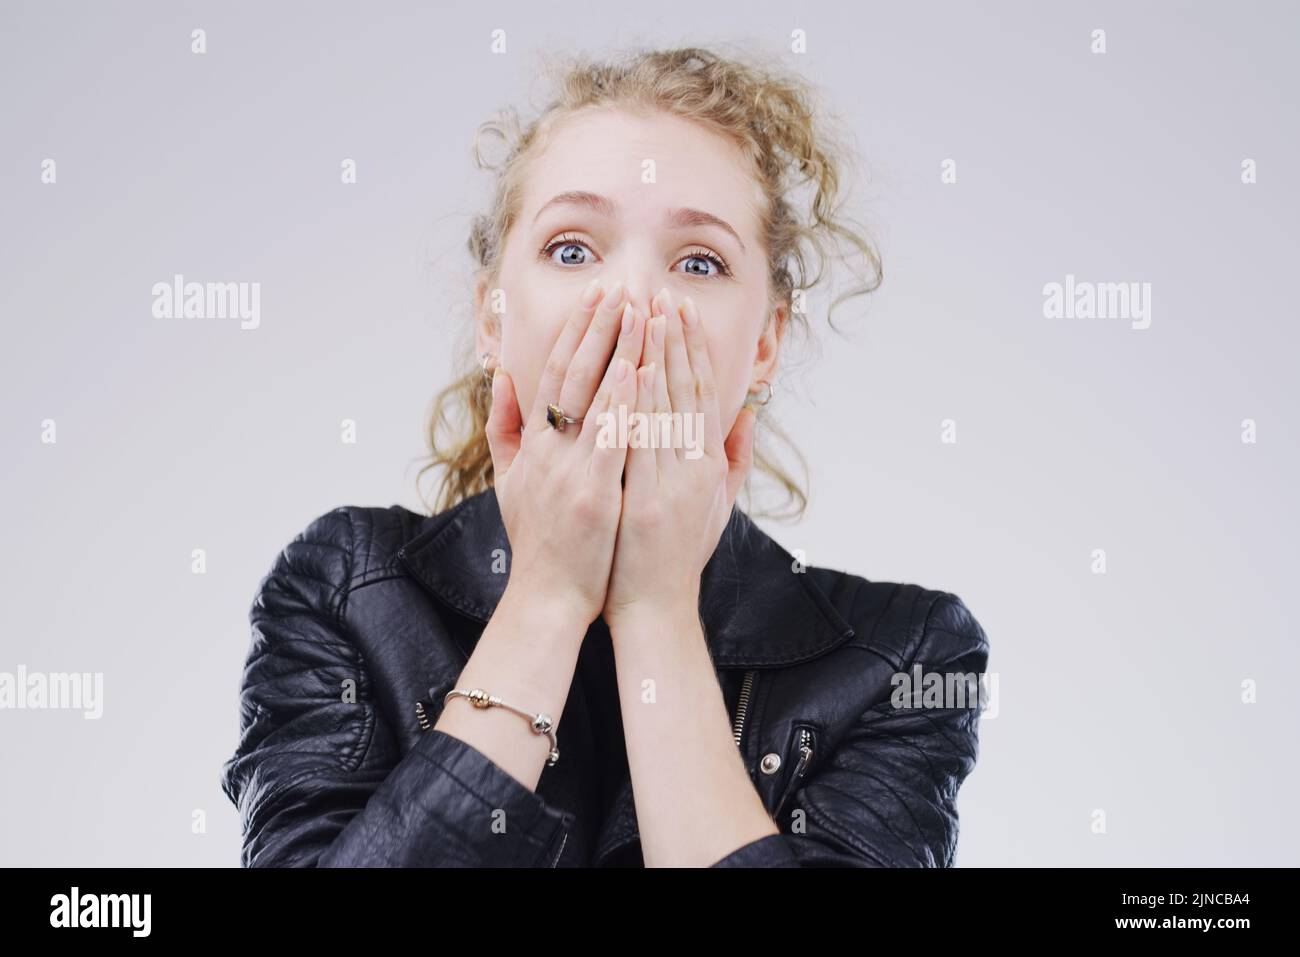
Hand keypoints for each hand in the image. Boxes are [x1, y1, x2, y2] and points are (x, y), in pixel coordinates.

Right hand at [486, 279, 647, 625]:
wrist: (548, 601)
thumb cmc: (539, 542)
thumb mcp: (510, 480)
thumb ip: (505, 428)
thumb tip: (500, 378)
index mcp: (536, 444)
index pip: (556, 374)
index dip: (577, 332)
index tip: (598, 295)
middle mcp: (549, 450)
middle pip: (574, 375)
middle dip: (600, 327)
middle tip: (622, 285)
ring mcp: (570, 471)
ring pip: (595, 398)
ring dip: (618, 349)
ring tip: (640, 310)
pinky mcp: (594, 496)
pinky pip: (610, 440)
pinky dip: (621, 403)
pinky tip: (636, 370)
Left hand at [602, 288, 757, 625]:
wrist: (655, 607)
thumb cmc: (678, 555)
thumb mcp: (716, 505)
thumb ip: (733, 459)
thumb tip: (746, 415)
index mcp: (707, 464)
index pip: (702, 392)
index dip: (693, 348)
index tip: (681, 309)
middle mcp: (694, 467)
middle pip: (686, 390)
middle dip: (675, 339)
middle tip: (664, 292)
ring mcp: (671, 483)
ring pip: (666, 407)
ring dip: (657, 357)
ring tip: (647, 313)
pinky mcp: (646, 501)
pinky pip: (643, 443)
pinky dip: (640, 405)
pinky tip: (634, 369)